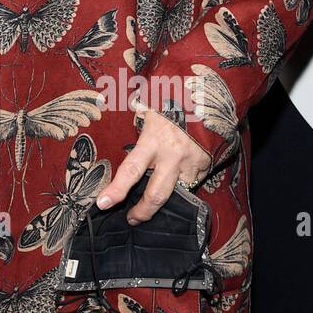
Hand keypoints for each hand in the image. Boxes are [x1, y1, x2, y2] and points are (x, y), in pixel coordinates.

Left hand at [96, 107, 211, 224]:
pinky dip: (185, 180)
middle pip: (156, 195)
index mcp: (153, 140)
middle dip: (143, 212)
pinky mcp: (206, 165)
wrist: (209, 94)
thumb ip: (137, 124)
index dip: (116, 190)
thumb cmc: (171, 98)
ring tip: (156, 193)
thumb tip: (120, 127)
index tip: (102, 203)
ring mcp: (191, 163)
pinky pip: (193, 181)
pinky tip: (181, 169)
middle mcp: (172, 156)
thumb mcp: (149, 108)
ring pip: (176, 192)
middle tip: (132, 219)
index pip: (131, 170)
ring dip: (167, 195)